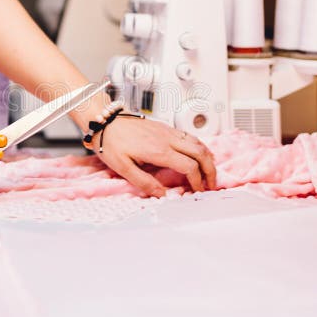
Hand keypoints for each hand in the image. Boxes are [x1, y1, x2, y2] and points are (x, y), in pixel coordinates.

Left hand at [91, 116, 216, 196]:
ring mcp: (167, 131)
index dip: (197, 181)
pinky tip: (198, 154)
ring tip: (208, 172)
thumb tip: (163, 195)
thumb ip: (144, 183)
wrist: (105, 121)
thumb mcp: (123, 168)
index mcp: (159, 151)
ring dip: (207, 158)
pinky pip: (190, 136)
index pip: (189, 166)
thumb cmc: (111, 142)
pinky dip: (200, 147)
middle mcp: (167, 139)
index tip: (197, 190)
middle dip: (210, 170)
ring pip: (198, 142)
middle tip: (210, 184)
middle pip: (200, 153)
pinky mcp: (165, 127)